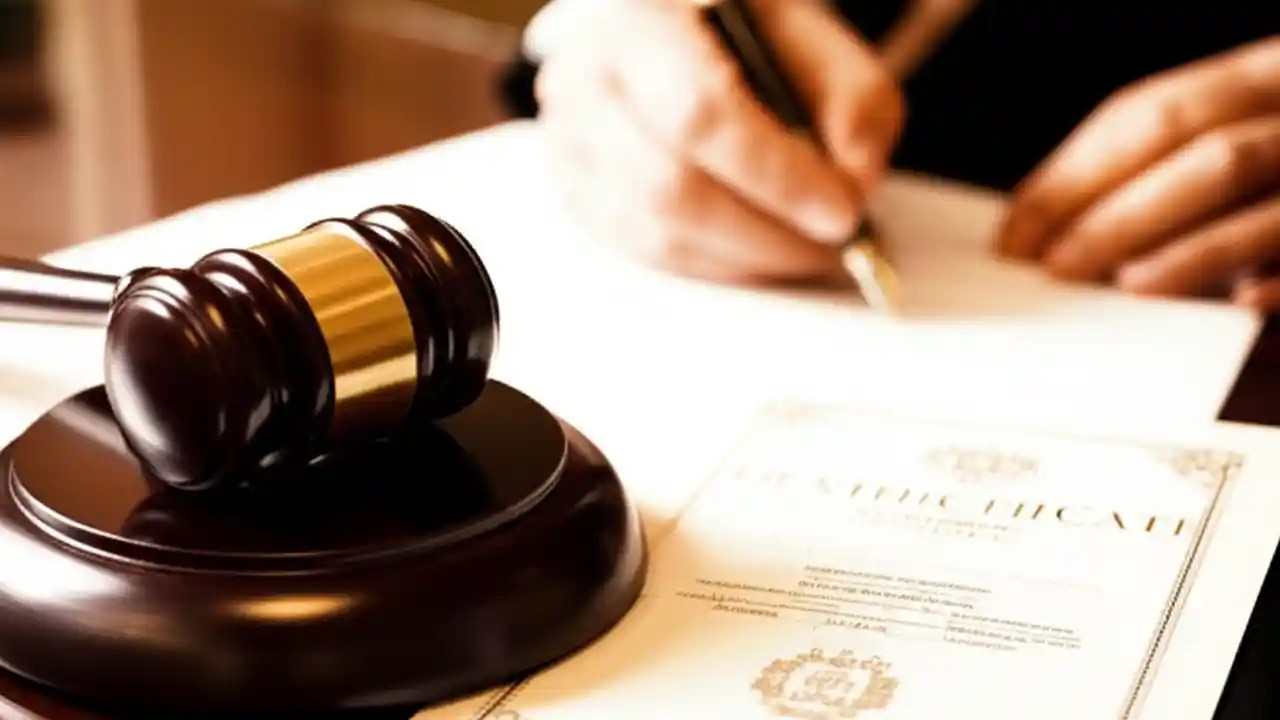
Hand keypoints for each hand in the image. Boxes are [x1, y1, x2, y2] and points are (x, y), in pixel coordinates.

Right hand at [532, 0, 902, 283]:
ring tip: (802, 250)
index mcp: (641, 18)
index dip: (776, 175)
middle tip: (829, 246)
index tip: (840, 211)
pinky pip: (647, 254)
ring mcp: (570, 143)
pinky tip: (756, 249)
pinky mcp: (577, 193)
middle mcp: (587, 80)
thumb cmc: (745, 36)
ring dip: (744, 257)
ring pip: (656, 234)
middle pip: (670, 187)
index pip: (700, 113)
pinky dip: (714, 264)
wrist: (676, 33)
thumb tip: (851, 187)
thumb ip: (853, 102)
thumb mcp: (815, 42)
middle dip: (765, 233)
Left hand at [997, 37, 1279, 307]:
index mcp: (1268, 70)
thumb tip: (1048, 223)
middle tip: (1057, 268)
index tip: (1019, 232)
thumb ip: (1164, 163)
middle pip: (1202, 151)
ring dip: (1187, 249)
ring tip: (1130, 287)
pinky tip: (1242, 301)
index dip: (1075, 173)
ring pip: (1262, 197)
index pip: (1150, 112)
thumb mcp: (1240, 131)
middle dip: (1118, 214)